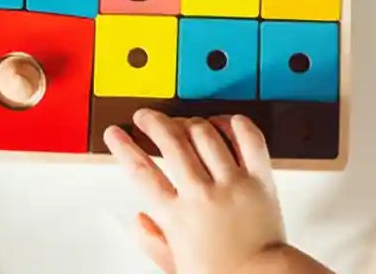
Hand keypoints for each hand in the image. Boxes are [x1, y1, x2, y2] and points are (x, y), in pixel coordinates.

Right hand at [104, 111, 286, 273]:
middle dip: (152, 123)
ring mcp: (232, 183)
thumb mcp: (176, 265)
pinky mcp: (260, 179)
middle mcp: (201, 194)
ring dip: (187, 120)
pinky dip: (235, 124)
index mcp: (176, 216)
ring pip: (204, 135)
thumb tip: (138, 220)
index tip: (115, 134)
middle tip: (145, 117)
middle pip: (170, 143)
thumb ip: (153, 241)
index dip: (124, 148)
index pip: (141, 171)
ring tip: (181, 120)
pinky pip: (249, 139)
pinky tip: (225, 121)